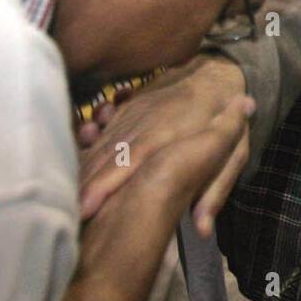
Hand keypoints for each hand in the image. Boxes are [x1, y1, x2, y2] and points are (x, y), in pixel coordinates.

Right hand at [79, 91, 253, 280]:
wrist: (218, 71)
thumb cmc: (229, 117)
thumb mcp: (236, 153)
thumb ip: (216, 190)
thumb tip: (204, 230)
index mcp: (169, 135)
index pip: (131, 161)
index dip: (107, 182)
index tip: (87, 207)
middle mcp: (145, 125)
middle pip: (108, 155)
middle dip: (85, 182)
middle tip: (67, 209)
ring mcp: (134, 114)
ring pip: (101, 143)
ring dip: (81, 167)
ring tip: (63, 195)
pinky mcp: (128, 109)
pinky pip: (104, 130)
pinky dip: (86, 148)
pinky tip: (70, 168)